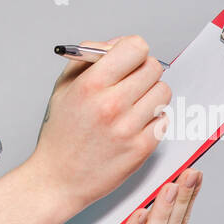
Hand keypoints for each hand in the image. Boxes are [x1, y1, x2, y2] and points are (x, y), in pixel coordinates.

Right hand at [31, 35, 172, 219]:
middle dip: (143, 71)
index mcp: (91, 84)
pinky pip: (164, 119)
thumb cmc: (61, 133)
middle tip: (132, 82)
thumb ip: (90, 58)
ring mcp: (128, 128)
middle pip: (154, 67)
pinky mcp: (141, 149)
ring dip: (151, 94)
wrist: (59, 178)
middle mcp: (111, 104)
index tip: (128, 59)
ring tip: (133, 105)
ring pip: (163, 92)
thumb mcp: (64, 86)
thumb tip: (117, 44)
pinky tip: (134, 124)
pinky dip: (152, 119)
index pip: (136, 47)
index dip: (133, 51)